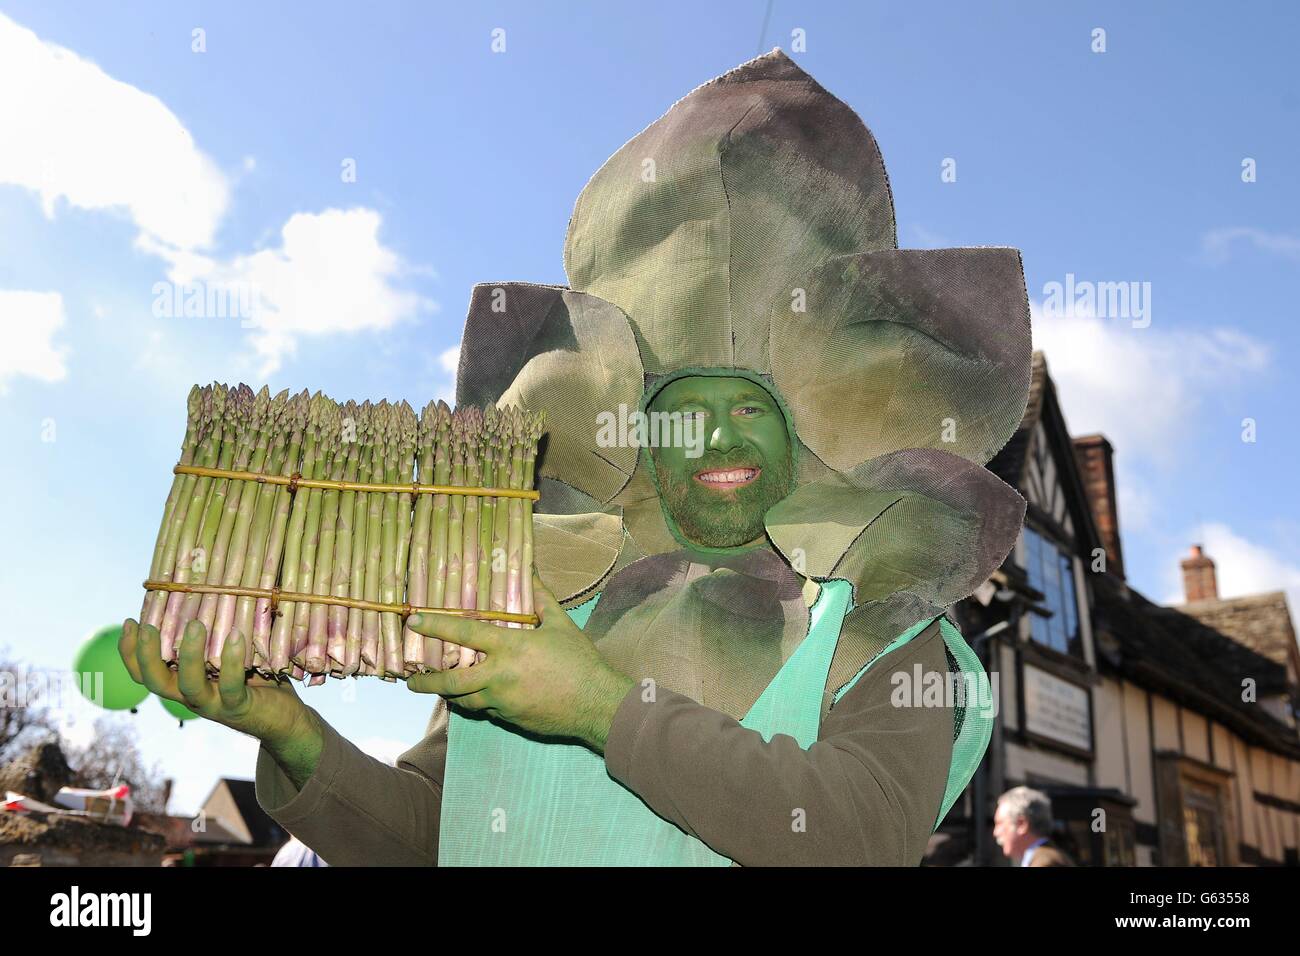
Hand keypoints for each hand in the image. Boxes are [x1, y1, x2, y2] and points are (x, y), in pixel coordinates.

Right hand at [119, 617, 318, 750]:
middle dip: (146, 654)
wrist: (284, 717)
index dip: (130, 651)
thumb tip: (207, 592)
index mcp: (183, 682)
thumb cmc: (256, 678)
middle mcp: (192, 695)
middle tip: (147, 626)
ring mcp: (214, 704)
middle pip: (155, 682)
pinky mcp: (239, 706)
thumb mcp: (229, 655)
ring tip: (195, 625)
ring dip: (189, 655)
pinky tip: (236, 636)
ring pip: (190, 685)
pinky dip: (232, 662)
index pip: (145, 672)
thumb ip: (215, 634)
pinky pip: (231, 687)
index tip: (131, 620)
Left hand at [405, 572, 634, 752]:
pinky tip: (475, 698)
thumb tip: (531, 571)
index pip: (463, 634)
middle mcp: (498, 675)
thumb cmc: (579, 661)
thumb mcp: (560, 625)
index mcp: (509, 647)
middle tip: (412, 681)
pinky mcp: (509, 718)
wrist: (595, 704)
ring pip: (464, 701)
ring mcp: (502, 701)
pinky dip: (477, 703)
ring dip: (450, 695)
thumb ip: (540, 599)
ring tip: (440, 689)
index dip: (435, 627)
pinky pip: (486, 711)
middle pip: (451, 681)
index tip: (413, 622)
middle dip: (427, 682)